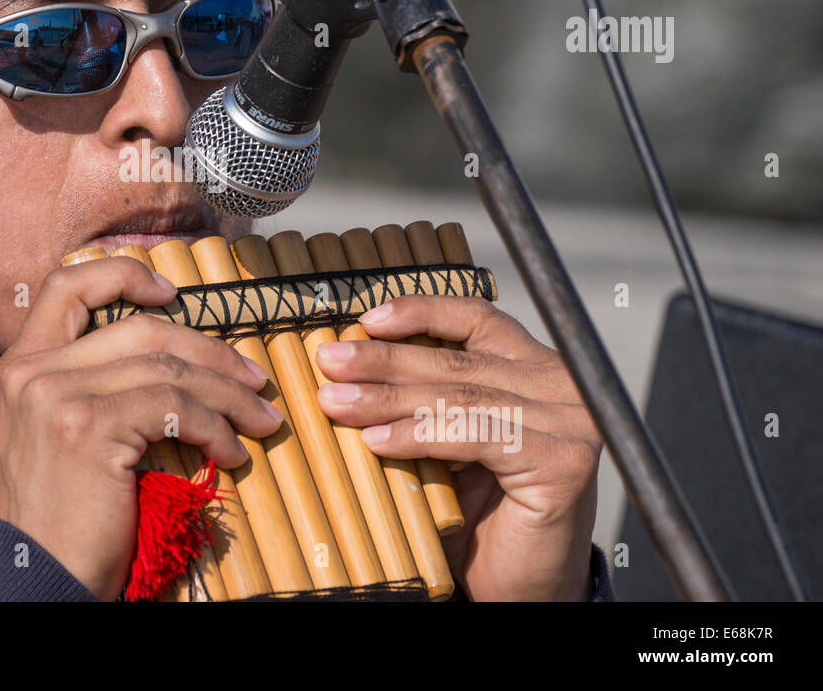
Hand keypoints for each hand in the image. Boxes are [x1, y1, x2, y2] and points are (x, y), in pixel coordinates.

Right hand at [0, 257, 282, 600]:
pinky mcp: (88, 428)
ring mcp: (56, 395)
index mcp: (19, 366)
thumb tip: (165, 365)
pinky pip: (175, 409)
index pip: (66, 285)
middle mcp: (31, 371)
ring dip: (228, 394)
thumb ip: (86, 389)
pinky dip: (216, 428)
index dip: (124, 274)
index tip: (172, 293)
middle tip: (253, 380)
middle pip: (140, 328)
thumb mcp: (54, 438)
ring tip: (260, 420)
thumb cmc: (56, 521)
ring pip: (167, 367)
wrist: (30, 581)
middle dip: (210, 351)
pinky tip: (230, 453)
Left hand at [314, 295, 601, 600]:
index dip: (421, 311)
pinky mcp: (563, 463)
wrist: (519, 587)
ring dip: (388, 397)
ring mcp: (570, 422)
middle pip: (458, 359)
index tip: (365, 319)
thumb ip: (420, 396)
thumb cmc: (479, 513)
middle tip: (328, 363)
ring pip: (459, 396)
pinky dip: (419, 435)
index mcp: (534, 366)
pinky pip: (474, 435)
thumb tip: (346, 363)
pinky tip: (377, 441)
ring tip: (335, 402)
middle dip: (384, 360)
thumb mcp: (444, 440)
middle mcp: (562, 385)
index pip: (475, 319)